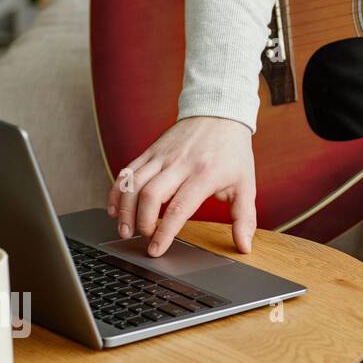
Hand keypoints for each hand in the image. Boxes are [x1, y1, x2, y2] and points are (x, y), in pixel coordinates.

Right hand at [106, 116, 256, 256]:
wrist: (219, 113)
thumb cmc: (233, 152)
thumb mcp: (246, 185)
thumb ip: (244, 218)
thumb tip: (244, 247)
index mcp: (204, 175)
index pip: (179, 208)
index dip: (164, 232)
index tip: (156, 250)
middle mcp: (180, 164)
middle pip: (150, 196)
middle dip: (142, 222)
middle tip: (144, 238)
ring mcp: (161, 156)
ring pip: (133, 184)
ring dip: (125, 211)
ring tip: (126, 231)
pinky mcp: (150, 151)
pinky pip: (127, 172)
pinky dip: (117, 193)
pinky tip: (116, 210)